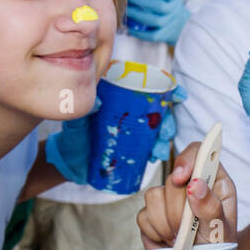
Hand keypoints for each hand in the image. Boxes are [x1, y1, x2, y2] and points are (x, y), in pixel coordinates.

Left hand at [44, 85, 182, 185]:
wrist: (70, 162)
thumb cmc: (72, 139)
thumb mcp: (76, 123)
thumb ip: (83, 113)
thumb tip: (95, 103)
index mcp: (120, 98)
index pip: (147, 87)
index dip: (168, 89)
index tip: (179, 96)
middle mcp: (130, 111)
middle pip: (158, 110)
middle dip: (169, 121)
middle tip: (166, 132)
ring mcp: (133, 130)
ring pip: (157, 130)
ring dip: (163, 140)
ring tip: (158, 151)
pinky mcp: (133, 147)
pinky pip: (150, 147)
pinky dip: (156, 152)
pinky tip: (153, 157)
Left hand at [126, 0, 190, 44]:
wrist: (180, 23)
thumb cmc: (167, 4)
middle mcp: (175, 10)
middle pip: (160, 7)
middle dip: (143, 1)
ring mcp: (170, 23)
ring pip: (156, 21)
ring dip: (139, 15)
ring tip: (127, 11)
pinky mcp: (165, 35)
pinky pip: (153, 35)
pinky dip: (140, 33)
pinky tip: (130, 29)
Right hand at [138, 140, 237, 247]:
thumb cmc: (218, 245)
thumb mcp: (221, 229)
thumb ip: (211, 207)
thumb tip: (195, 185)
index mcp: (213, 181)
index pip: (198, 153)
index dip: (186, 160)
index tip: (181, 178)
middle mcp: (189, 184)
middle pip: (171, 180)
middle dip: (177, 210)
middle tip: (188, 230)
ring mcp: (167, 198)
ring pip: (152, 196)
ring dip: (166, 224)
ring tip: (180, 237)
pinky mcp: (151, 215)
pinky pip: (143, 217)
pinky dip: (156, 233)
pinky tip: (169, 241)